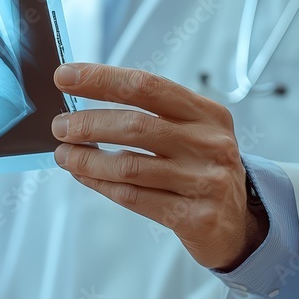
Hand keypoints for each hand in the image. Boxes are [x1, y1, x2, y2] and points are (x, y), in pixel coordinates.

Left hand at [51, 63, 266, 270]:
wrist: (238, 222)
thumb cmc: (200, 168)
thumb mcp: (190, 133)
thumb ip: (148, 116)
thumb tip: (82, 106)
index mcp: (207, 113)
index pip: (147, 86)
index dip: (101, 78)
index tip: (64, 76)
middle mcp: (210, 144)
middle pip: (135, 125)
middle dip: (88, 124)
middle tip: (59, 126)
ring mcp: (204, 181)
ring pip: (129, 166)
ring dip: (87, 160)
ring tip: (64, 155)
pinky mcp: (194, 217)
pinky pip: (133, 197)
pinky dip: (100, 185)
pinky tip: (84, 177)